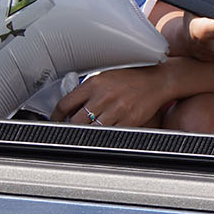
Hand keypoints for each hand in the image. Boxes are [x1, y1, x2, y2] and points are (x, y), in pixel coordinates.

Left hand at [52, 65, 176, 128]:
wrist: (159, 80)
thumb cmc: (133, 77)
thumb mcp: (106, 76)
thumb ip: (88, 90)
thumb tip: (71, 106)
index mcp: (94, 83)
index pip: (65, 104)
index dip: (55, 116)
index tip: (55, 121)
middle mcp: (103, 97)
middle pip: (75, 121)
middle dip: (70, 128)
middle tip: (68, 130)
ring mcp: (116, 110)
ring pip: (90, 131)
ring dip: (86, 134)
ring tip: (85, 133)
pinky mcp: (128, 120)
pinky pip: (110, 134)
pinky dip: (103, 136)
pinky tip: (103, 134)